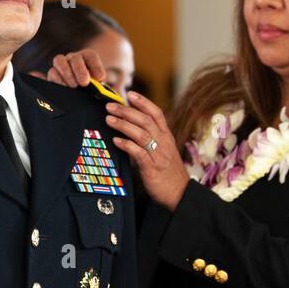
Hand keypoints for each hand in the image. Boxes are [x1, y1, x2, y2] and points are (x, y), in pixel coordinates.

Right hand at [47, 49, 104, 87]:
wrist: (80, 93)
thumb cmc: (91, 88)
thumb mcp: (98, 85)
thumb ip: (99, 83)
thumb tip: (99, 79)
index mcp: (87, 57)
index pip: (91, 56)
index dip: (96, 66)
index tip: (100, 78)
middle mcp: (73, 58)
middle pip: (75, 58)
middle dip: (80, 70)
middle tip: (84, 83)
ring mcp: (61, 65)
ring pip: (59, 60)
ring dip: (66, 73)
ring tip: (73, 86)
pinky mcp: (52, 74)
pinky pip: (51, 72)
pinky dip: (56, 80)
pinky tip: (63, 88)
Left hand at [104, 91, 189, 210]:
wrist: (179, 193)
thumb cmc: (167, 172)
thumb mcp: (162, 151)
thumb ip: (149, 139)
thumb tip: (129, 127)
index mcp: (166, 136)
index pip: (156, 114)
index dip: (143, 102)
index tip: (130, 94)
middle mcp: (163, 142)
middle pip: (145, 121)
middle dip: (126, 111)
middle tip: (110, 106)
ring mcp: (158, 155)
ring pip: (141, 134)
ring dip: (123, 125)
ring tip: (109, 119)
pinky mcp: (152, 168)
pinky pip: (139, 153)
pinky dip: (127, 145)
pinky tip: (116, 141)